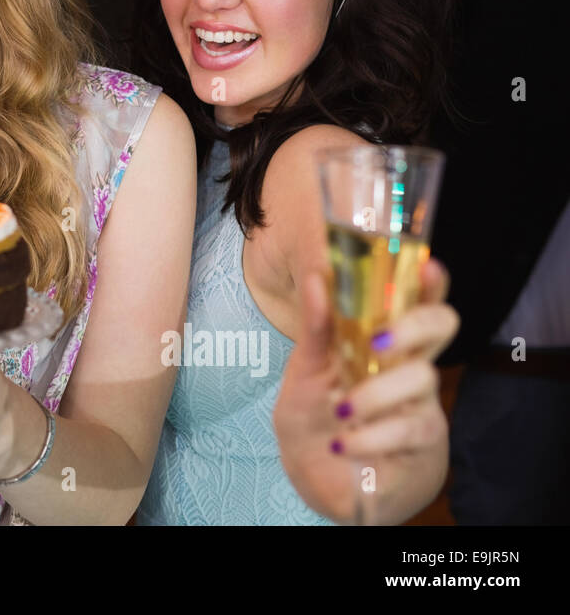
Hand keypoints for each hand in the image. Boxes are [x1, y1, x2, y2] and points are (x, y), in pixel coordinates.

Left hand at [274, 259, 456, 522]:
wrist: (315, 480)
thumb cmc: (313, 418)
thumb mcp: (303, 373)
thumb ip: (315, 331)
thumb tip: (319, 278)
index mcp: (380, 342)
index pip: (415, 300)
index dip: (429, 282)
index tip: (428, 265)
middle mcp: (408, 365)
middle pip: (442, 326)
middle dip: (414, 326)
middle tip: (379, 341)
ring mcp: (421, 402)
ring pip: (423, 379)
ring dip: (377, 394)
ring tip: (342, 412)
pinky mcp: (423, 443)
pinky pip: (412, 428)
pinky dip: (373, 435)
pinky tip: (345, 444)